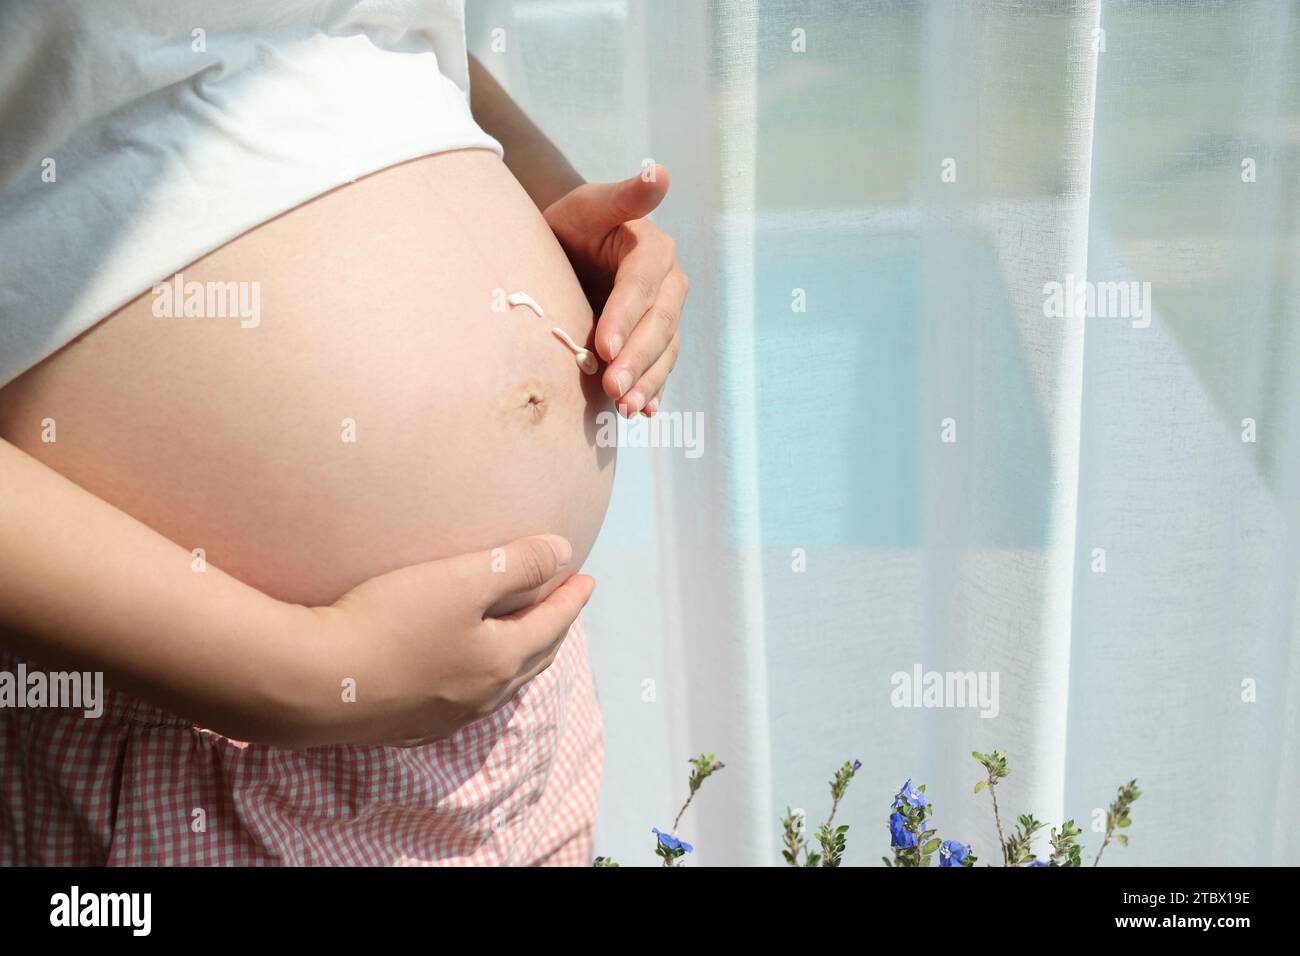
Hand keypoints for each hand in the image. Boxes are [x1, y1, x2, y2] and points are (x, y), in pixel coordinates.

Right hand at [305, 534, 593, 746]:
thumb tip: (564, 552)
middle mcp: (479, 697)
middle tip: (564, 607)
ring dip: (516, 656)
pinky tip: (460, 673)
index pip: (551, 624)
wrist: (311, 683)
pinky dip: (476, 676)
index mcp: (500, 662)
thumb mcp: (461, 580)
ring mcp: (440, 716)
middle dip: (552, 630)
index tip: (587, 578)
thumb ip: (518, 563)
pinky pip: (459, 698)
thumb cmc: (389, 623)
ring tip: (519, 638)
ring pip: (496, 683)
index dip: (571, 598)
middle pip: (530, 659)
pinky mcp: (403, 725)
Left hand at [543, 165, 687, 416]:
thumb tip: (660, 172)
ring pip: (663, 352)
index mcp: (655, 252)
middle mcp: (669, 286)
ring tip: (626, 408)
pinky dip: (653, 391)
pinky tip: (643, 413)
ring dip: (647, 382)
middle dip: (637, 359)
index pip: (641, 288)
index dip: (625, 317)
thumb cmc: (575, 223)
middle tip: (613, 387)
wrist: (569, 248)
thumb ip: (625, 195)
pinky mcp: (653, 341)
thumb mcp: (593, 204)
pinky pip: (659, 369)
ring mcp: (664, 317)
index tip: (605, 347)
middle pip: (658, 326)